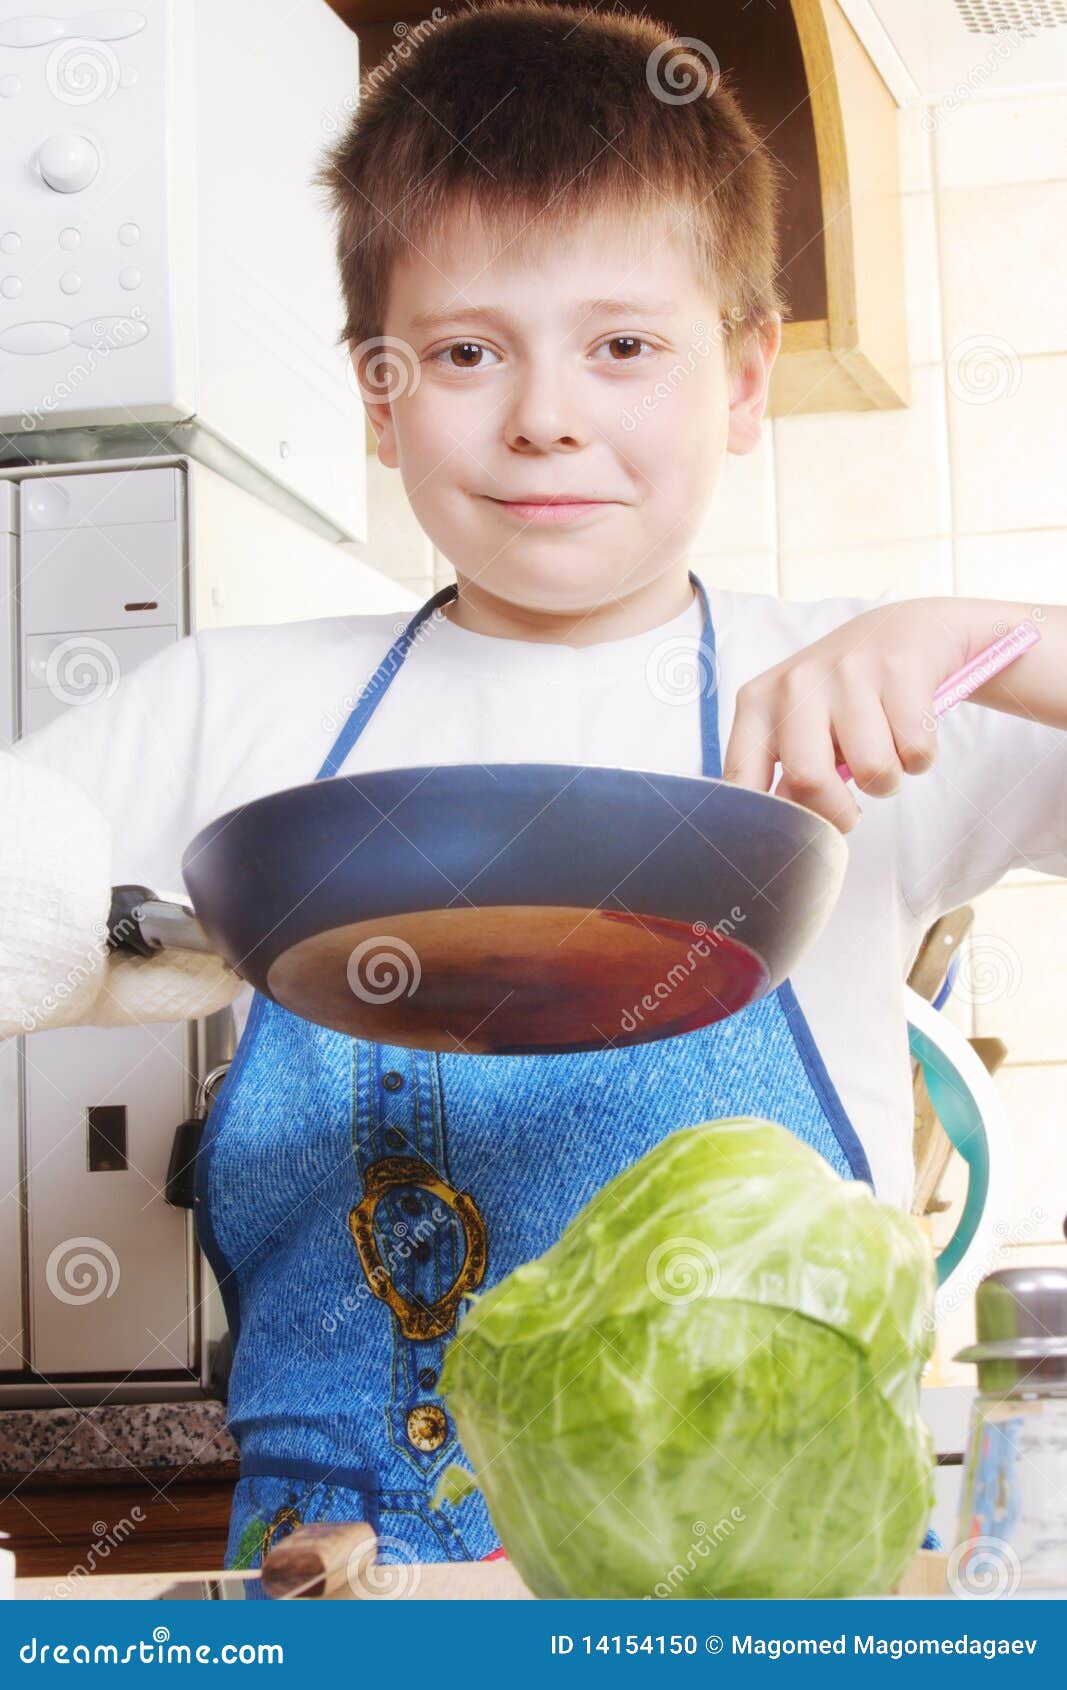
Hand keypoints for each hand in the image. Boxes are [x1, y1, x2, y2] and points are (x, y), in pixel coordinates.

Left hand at [721, 601, 961, 832]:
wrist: (909, 630)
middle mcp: (795, 684)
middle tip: (851, 813)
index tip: (794, 841)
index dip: (768, 824)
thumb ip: (782, 771)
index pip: (741, 779)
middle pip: (808, 780)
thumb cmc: (846, 695)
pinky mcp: (898, 669)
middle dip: (838, 814)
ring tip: (885, 754)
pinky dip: (921, 758)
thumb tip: (777, 834)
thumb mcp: (801, 723)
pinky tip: (910, 729)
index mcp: (757, 702)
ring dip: (888, 781)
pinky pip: (916, 752)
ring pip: (873, 771)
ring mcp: (846, 672)